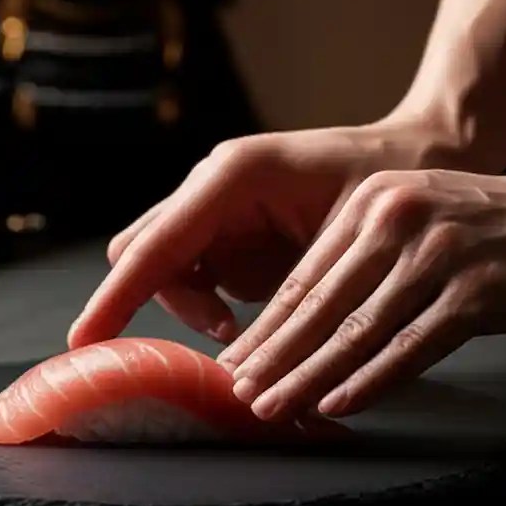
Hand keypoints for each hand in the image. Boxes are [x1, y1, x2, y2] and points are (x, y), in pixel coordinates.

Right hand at [66, 123, 429, 349]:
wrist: (420, 158)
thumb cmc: (389, 187)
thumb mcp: (342, 236)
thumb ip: (288, 284)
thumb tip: (249, 348)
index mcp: (232, 176)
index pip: (154, 245)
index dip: (116, 297)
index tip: (85, 339)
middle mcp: (213, 186)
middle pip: (146, 255)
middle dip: (165, 303)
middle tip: (227, 334)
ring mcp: (219, 207)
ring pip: (168, 270)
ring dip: (198, 308)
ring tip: (253, 327)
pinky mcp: (233, 229)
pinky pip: (199, 273)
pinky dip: (215, 303)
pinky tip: (262, 312)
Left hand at [217, 164, 505, 419]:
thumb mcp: (433, 224)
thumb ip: (380, 261)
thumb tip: (322, 322)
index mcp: (378, 200)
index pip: (308, 275)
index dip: (268, 325)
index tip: (238, 362)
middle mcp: (398, 218)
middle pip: (320, 303)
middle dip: (274, 356)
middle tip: (240, 394)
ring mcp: (437, 253)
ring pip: (356, 328)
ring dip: (308, 376)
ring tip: (273, 408)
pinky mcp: (477, 290)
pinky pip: (410, 346)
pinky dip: (370, 380)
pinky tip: (339, 404)